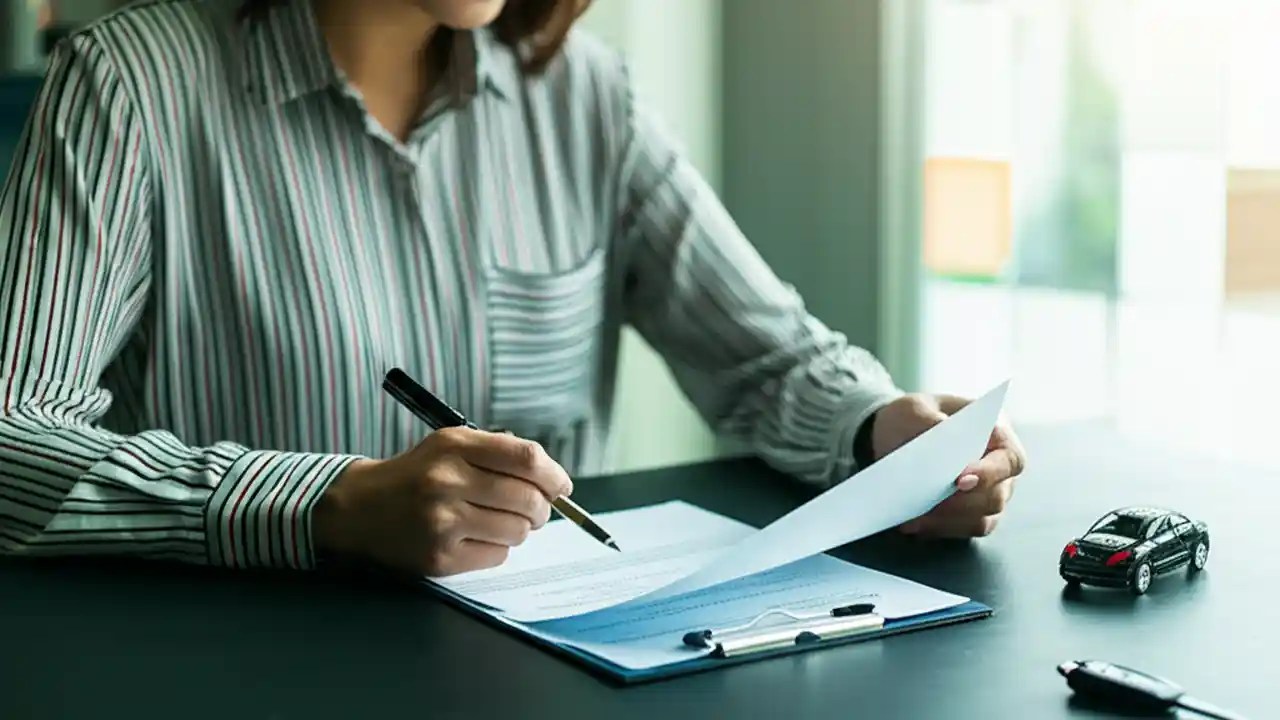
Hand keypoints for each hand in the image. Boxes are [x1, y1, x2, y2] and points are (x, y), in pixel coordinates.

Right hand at [313, 428, 572, 575]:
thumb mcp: (451, 445)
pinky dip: (496, 549)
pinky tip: (475, 539)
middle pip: (527, 499)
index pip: (526, 458)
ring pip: (517, 531)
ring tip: (499, 522)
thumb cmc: (418, 474)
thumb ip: (500, 453)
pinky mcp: (438, 558)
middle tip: (534, 511)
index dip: (553, 475)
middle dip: (541, 508)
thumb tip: (553, 479)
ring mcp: (441, 522)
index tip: (561, 486)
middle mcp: (447, 480)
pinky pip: (496, 556)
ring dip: (519, 530)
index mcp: (455, 445)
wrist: (359, 508)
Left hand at [869, 394, 1026, 537]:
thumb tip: (944, 446)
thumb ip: (928, 422)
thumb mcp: (914, 409)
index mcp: (997, 434)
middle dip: (962, 503)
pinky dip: (939, 528)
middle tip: (927, 502)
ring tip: (913, 516)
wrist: (896, 437)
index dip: (990, 473)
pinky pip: (962, 529)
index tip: (959, 480)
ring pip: (981, 519)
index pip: (1011, 460)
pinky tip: (912, 524)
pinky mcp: (969, 514)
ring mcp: (988, 494)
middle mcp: (999, 469)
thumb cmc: (914, 417)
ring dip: (948, 520)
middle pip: (996, 497)